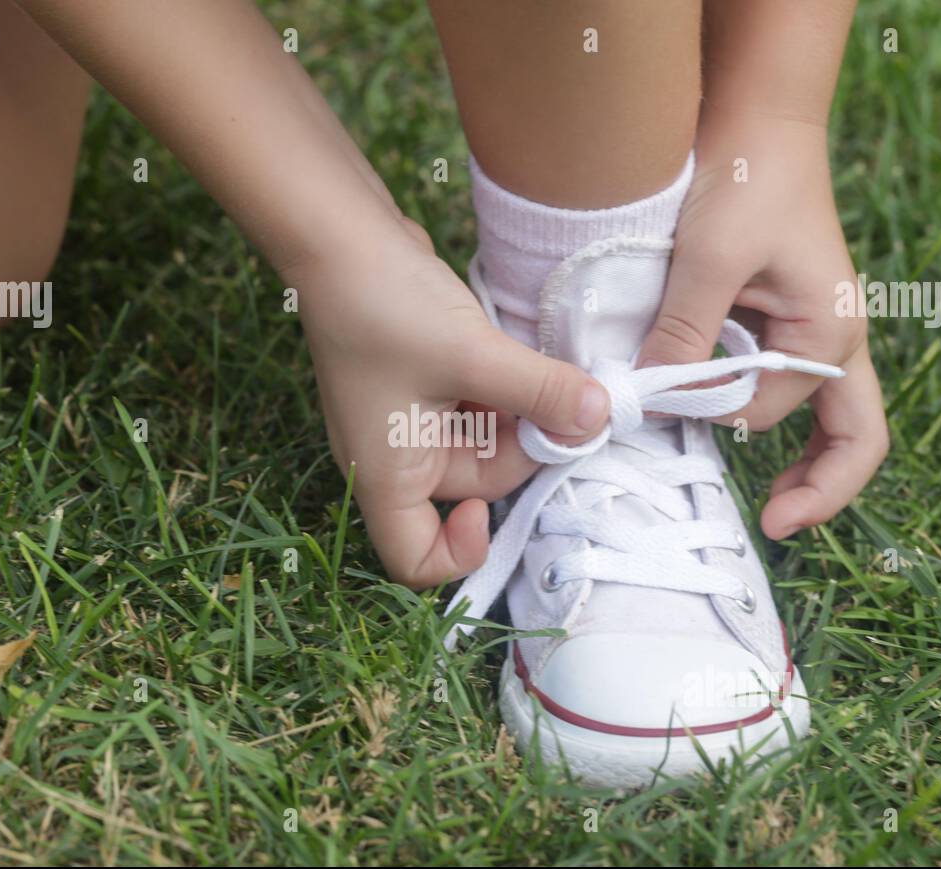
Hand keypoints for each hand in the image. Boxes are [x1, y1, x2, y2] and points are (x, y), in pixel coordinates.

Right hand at [288, 217, 609, 588]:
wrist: (340, 237)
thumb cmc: (384, 307)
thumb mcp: (473, 356)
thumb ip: (541, 393)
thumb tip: (600, 417)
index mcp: (386, 475)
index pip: (417, 560)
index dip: (462, 552)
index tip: (492, 505)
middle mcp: (393, 458)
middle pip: (472, 491)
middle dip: (517, 452)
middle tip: (554, 407)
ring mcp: (407, 420)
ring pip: (483, 445)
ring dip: (519, 418)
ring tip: (541, 376)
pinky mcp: (423, 385)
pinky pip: (477, 410)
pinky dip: (505, 394)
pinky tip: (523, 362)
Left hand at [638, 111, 887, 539]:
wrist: (757, 123)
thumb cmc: (746, 177)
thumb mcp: (710, 256)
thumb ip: (686, 331)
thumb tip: (650, 397)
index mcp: (829, 332)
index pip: (765, 413)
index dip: (706, 418)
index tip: (652, 408)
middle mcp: (833, 343)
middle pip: (846, 442)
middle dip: (810, 488)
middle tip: (772, 528)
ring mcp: (814, 336)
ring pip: (812, 420)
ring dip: (780, 451)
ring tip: (750, 492)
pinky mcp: (785, 324)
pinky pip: (780, 387)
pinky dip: (751, 411)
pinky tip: (710, 420)